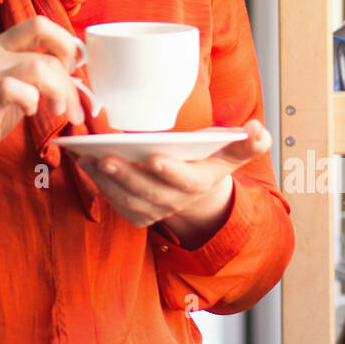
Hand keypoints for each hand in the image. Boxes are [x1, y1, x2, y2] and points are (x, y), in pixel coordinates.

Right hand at [0, 15, 86, 182]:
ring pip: (39, 67)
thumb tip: (71, 71)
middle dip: (70, 80)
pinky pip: (15, 88)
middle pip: (48, 52)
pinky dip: (32, 99)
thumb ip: (31, 73)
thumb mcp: (5, 86)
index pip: (38, 24)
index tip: (74, 69)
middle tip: (73, 106)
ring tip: (60, 113)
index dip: (65, 42)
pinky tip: (31, 111)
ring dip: (60, 92)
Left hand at [75, 119, 271, 229]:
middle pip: (149, 191)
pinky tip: (84, 162)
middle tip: (107, 156)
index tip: (154, 157)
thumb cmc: (208, 159)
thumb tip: (260, 132)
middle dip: (127, 175)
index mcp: (198, 182)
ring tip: (88, 158)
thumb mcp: (230, 149)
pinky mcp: (135, 211)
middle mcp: (175, 201)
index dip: (170, 171)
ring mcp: (154, 209)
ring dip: (106, 180)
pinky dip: (97, 185)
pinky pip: (114, 203)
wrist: (194, 187)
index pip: (184, 180)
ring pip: (127, 199)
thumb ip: (247, 142)